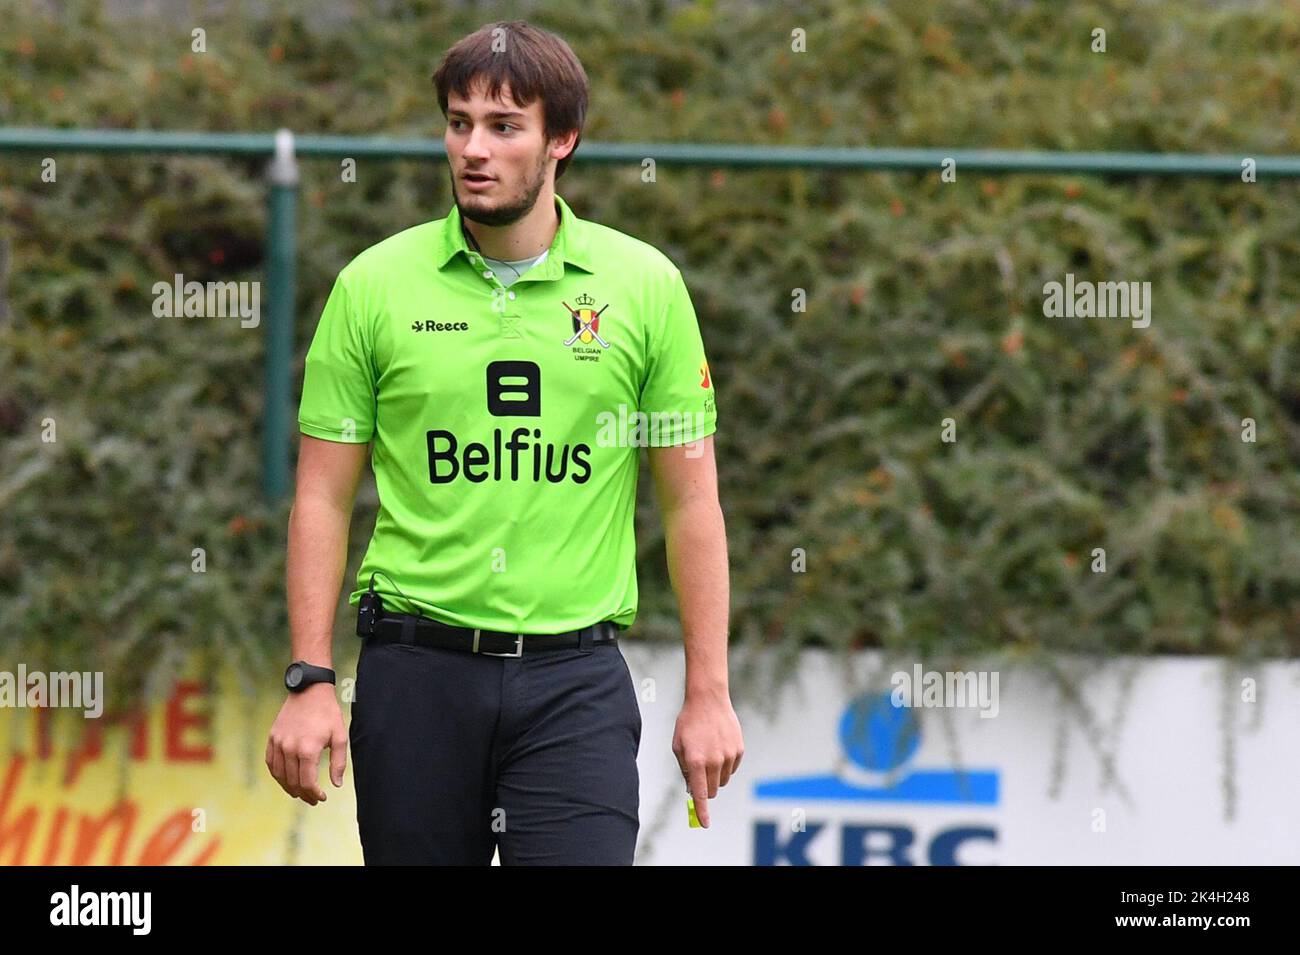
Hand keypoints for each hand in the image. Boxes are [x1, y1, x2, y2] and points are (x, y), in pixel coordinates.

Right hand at [266, 682, 346, 805]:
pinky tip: (285, 779)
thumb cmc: (328, 713)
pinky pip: (270, 763)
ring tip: (300, 793)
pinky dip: (277, 774)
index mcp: (308, 750)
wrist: (310, 691)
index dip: (314, 794)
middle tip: (313, 799)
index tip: (322, 797)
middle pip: (293, 782)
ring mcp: (278, 743)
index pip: (307, 782)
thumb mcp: (340, 736)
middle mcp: (289, 748)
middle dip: (304, 794)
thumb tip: (336, 785)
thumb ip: (338, 763)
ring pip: (279, 775)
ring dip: (289, 787)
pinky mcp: (272, 738)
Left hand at [672, 687, 743, 827]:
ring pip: (723, 780)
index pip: (701, 794)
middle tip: (699, 776)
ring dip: (715, 776)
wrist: (708, 700)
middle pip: (713, 790)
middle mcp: (714, 761)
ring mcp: (728, 755)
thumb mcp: (678, 746)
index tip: (704, 824)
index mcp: (696, 761)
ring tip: (708, 755)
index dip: (702, 812)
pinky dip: (725, 765)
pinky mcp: (738, 750)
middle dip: (706, 789)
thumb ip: (684, 769)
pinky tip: (718, 748)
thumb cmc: (689, 723)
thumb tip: (693, 789)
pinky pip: (732, 769)